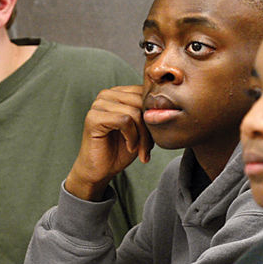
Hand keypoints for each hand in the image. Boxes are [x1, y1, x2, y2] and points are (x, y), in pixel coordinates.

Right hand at [64, 85, 151, 200]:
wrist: (101, 170)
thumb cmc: (121, 150)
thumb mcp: (142, 129)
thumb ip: (151, 114)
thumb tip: (169, 108)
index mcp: (119, 93)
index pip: (146, 94)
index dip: (155, 116)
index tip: (156, 137)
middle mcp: (107, 95)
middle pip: (141, 103)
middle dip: (150, 128)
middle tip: (148, 148)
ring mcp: (98, 105)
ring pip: (135, 113)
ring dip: (142, 136)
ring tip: (140, 150)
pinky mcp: (93, 117)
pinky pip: (124, 121)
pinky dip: (132, 137)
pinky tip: (129, 147)